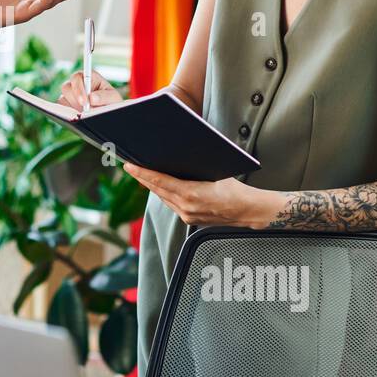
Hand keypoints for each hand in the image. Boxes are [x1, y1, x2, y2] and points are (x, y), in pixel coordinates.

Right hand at [59, 70, 122, 113]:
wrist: (109, 114)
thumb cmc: (111, 102)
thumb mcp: (113, 98)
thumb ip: (104, 96)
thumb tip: (92, 98)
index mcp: (88, 77)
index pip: (77, 77)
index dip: (78, 88)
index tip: (84, 101)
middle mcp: (76, 85)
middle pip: (66, 88)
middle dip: (74, 100)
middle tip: (84, 111)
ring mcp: (70, 97)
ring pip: (62, 100)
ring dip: (72, 109)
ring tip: (84, 117)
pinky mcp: (66, 108)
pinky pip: (61, 111)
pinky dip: (69, 116)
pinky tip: (79, 120)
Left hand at [122, 162, 270, 228]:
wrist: (248, 210)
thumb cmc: (235, 189)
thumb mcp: (215, 172)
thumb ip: (194, 168)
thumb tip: (177, 155)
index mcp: (191, 194)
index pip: (159, 181)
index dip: (142, 173)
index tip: (129, 165)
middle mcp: (186, 207)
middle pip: (157, 190)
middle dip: (143, 178)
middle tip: (130, 166)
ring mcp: (187, 215)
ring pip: (163, 198)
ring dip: (152, 186)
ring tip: (141, 174)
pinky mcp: (189, 220)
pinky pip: (171, 204)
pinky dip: (164, 194)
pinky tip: (159, 186)